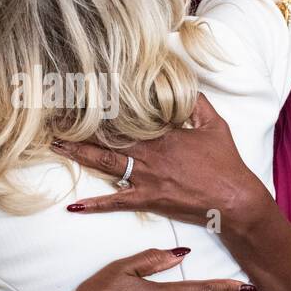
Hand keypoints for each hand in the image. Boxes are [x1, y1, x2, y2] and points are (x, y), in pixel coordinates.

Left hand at [52, 94, 270, 227]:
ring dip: (79, 155)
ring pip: (105, 163)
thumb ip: (196, 102)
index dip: (102, 107)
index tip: (82, 97)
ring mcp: (146, 178)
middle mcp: (149, 153)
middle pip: (107, 137)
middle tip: (56, 119)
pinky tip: (74, 206)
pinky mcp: (148, 200)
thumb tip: (184, 83)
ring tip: (56, 146)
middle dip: (80, 128)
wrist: (234, 199)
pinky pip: (116, 202)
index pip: (125, 116)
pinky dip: (94, 205)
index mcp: (162, 133)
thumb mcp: (214, 124)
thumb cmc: (226, 163)